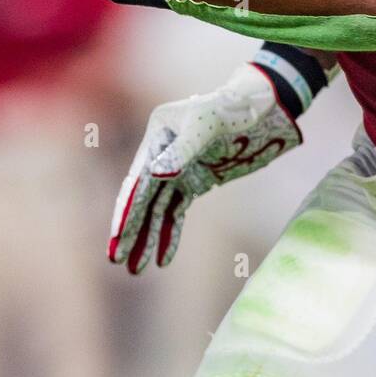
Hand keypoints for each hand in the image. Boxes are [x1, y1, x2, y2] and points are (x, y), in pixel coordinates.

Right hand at [109, 62, 300, 273]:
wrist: (260, 107)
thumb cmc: (232, 109)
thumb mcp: (208, 125)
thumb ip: (183, 149)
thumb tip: (158, 175)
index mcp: (157, 135)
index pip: (138, 181)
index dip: (126, 211)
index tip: (117, 237)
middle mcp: (161, 153)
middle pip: (142, 199)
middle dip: (129, 230)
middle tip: (115, 260)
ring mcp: (177, 169)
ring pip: (157, 210)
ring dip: (146, 238)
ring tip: (135, 269)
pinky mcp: (194, 181)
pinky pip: (177, 212)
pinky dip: (169, 234)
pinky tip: (163, 259)